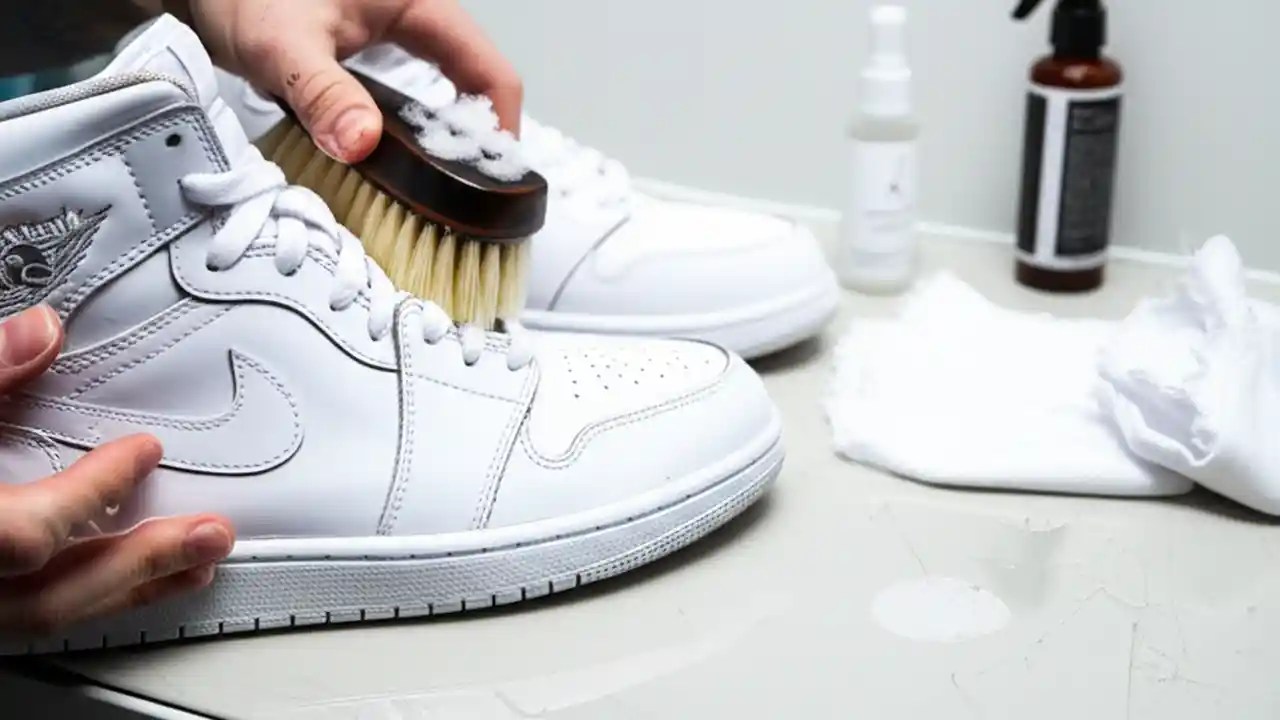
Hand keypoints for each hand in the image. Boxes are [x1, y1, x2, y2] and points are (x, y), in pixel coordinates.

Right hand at [0, 306, 234, 637]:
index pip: (27, 532)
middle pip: (54, 596)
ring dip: (130, 590)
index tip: (147, 452)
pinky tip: (133, 581)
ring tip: (199, 566)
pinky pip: (32, 622)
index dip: (94, 492)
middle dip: (144, 562)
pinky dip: (90, 598)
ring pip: (45, 620)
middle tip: (215, 535)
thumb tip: (45, 331)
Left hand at [191, 0, 522, 162]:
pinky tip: (397, 160)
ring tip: (436, 186)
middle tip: (465, 194)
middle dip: (476, 137)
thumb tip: (361, 143)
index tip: (492, 178)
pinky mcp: (372, 50)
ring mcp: (397, 32)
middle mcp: (418, 16)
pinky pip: (416, 91)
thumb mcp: (283, 46)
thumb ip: (323, 93)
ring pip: (447, 88)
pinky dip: (416, 128)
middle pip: (476, 82)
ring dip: (447, 136)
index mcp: (419, 3)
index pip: (490, 70)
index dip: (501, 126)